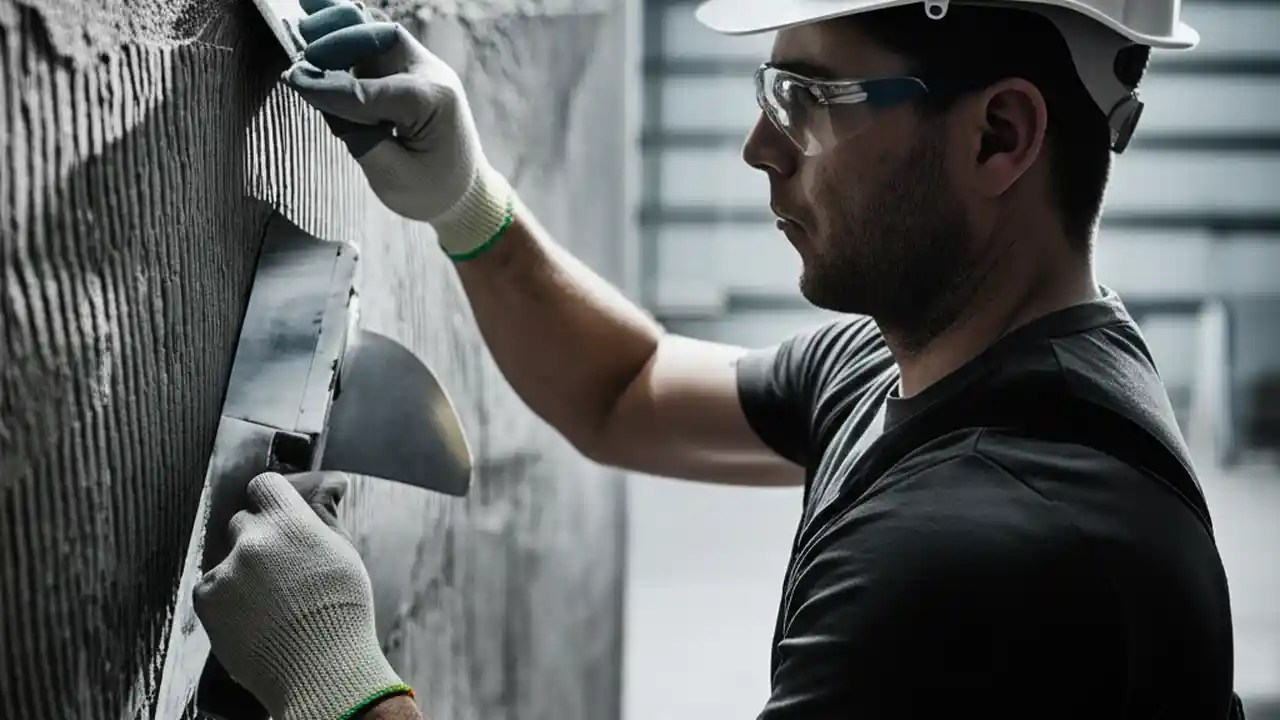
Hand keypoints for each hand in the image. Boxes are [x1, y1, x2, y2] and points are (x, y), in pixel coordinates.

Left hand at [193, 472, 409, 719]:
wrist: (320, 669)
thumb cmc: (342, 612)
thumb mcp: (343, 554)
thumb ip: (324, 515)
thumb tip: (329, 483)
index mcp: (290, 522)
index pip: (264, 485)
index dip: (271, 499)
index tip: (278, 512)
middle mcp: (253, 540)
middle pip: (244, 521)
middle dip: (259, 539)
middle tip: (281, 569)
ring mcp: (226, 570)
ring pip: (228, 557)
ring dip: (242, 571)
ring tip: (271, 603)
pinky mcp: (205, 599)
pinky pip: (212, 586)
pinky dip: (227, 598)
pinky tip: (254, 616)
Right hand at [282, 0, 513, 258]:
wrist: (465, 191)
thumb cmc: (431, 189)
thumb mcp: (392, 175)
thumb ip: (356, 135)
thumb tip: (313, 92)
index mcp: (434, 102)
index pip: (371, 90)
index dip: (329, 87)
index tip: (292, 80)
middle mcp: (432, 75)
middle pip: (381, 37)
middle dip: (338, 37)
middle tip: (302, 45)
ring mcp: (422, 69)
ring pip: (378, 32)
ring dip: (341, 26)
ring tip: (304, 17)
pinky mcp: (410, 71)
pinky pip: (377, 43)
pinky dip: (348, 34)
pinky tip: (318, 26)